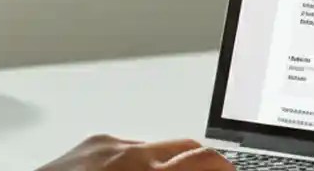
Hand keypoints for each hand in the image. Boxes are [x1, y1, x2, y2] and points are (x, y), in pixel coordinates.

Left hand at [36, 135, 233, 170]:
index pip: (206, 160)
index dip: (226, 168)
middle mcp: (125, 154)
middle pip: (187, 146)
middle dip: (203, 165)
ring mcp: (104, 145)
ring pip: (157, 148)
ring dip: (169, 166)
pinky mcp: (87, 145)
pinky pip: (126, 149)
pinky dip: (138, 165)